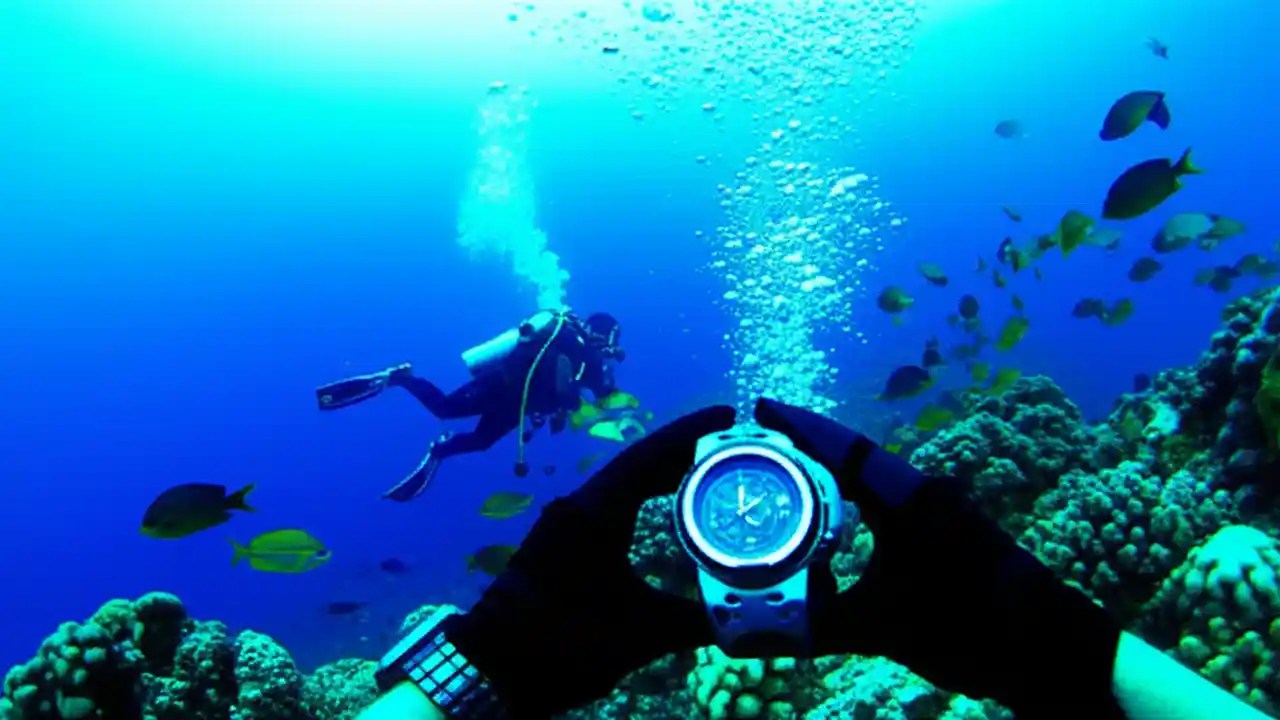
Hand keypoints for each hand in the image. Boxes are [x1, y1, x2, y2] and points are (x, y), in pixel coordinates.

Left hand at [442, 405, 735, 717]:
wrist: (494, 669)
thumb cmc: (562, 643)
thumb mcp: (638, 636)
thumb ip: (694, 624)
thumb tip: (751, 622)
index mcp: (593, 513)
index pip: (648, 455)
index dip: (689, 432)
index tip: (728, 413)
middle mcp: (578, 507)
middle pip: (638, 464)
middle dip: (685, 451)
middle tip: (733, 445)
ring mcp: (566, 524)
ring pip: (623, 484)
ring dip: (664, 474)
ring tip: (711, 470)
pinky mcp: (562, 543)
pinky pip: (612, 505)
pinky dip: (644, 499)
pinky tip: (669, 509)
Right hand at [753, 398, 1123, 716]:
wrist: (1046, 651)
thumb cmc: (967, 627)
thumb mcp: (880, 628)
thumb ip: (815, 627)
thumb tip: (750, 634)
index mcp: (909, 498)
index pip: (843, 447)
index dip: (800, 425)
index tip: (762, 406)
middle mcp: (927, 492)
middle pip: (856, 456)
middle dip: (808, 447)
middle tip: (760, 446)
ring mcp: (944, 510)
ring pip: (877, 479)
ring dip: (834, 475)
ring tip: (786, 478)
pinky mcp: (952, 532)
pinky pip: (893, 502)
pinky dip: (857, 503)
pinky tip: (833, 523)